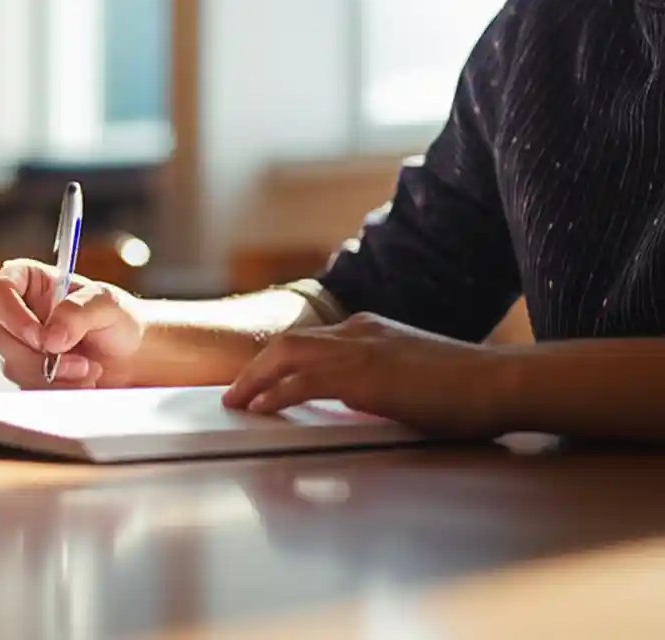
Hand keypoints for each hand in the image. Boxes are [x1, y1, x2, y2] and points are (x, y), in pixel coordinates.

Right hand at [0, 259, 145, 388]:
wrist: (131, 357)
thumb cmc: (118, 320)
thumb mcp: (107, 303)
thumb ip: (77, 312)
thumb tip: (50, 337)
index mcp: (27, 281)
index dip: (11, 316)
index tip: (42, 337)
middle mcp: (16, 312)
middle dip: (40, 356)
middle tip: (78, 361)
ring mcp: (19, 346)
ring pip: (12, 366)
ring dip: (53, 376)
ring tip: (89, 370)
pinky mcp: (26, 374)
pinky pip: (27, 387)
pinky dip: (57, 389)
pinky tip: (82, 382)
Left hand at [223, 313, 503, 437]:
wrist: (503, 382)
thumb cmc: (470, 390)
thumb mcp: (412, 380)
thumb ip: (380, 385)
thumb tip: (357, 404)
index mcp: (370, 329)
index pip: (310, 341)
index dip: (278, 361)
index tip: (258, 381)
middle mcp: (359, 331)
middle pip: (288, 343)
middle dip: (256, 368)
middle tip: (235, 393)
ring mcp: (360, 348)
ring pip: (286, 355)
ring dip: (255, 380)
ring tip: (236, 402)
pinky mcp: (364, 374)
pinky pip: (303, 382)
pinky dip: (275, 394)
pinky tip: (260, 409)